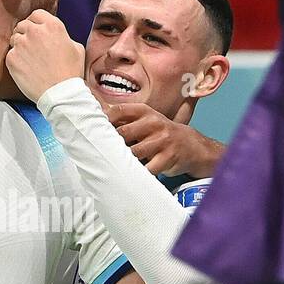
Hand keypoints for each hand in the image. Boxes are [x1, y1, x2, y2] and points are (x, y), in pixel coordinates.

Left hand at [5, 10, 84, 100]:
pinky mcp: (12, 58)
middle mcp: (35, 31)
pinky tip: (25, 69)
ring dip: (19, 46)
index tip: (36, 31)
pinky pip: (10, 54)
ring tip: (29, 60)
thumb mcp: (76, 48)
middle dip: (26, 34)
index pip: (36, 15)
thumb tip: (57, 37)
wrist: (60, 93)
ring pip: (14, 39)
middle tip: (31, 47)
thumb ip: (64, 36)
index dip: (35, 23)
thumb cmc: (70, 73)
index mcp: (52, 25)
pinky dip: (15, 61)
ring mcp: (21, 44)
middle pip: (23, 25)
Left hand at [104, 99, 224, 176]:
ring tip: (119, 163)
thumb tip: (93, 116)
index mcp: (145, 112)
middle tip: (103, 151)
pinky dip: (139, 172)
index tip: (93, 129)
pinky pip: (147, 168)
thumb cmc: (160, 134)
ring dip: (125, 159)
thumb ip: (124, 119)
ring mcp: (162, 140)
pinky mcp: (168, 157)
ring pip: (134, 152)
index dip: (104, 120)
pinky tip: (134, 172)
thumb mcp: (146, 120)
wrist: (190, 145)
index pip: (118, 111)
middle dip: (113, 143)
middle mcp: (154, 123)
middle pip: (123, 133)